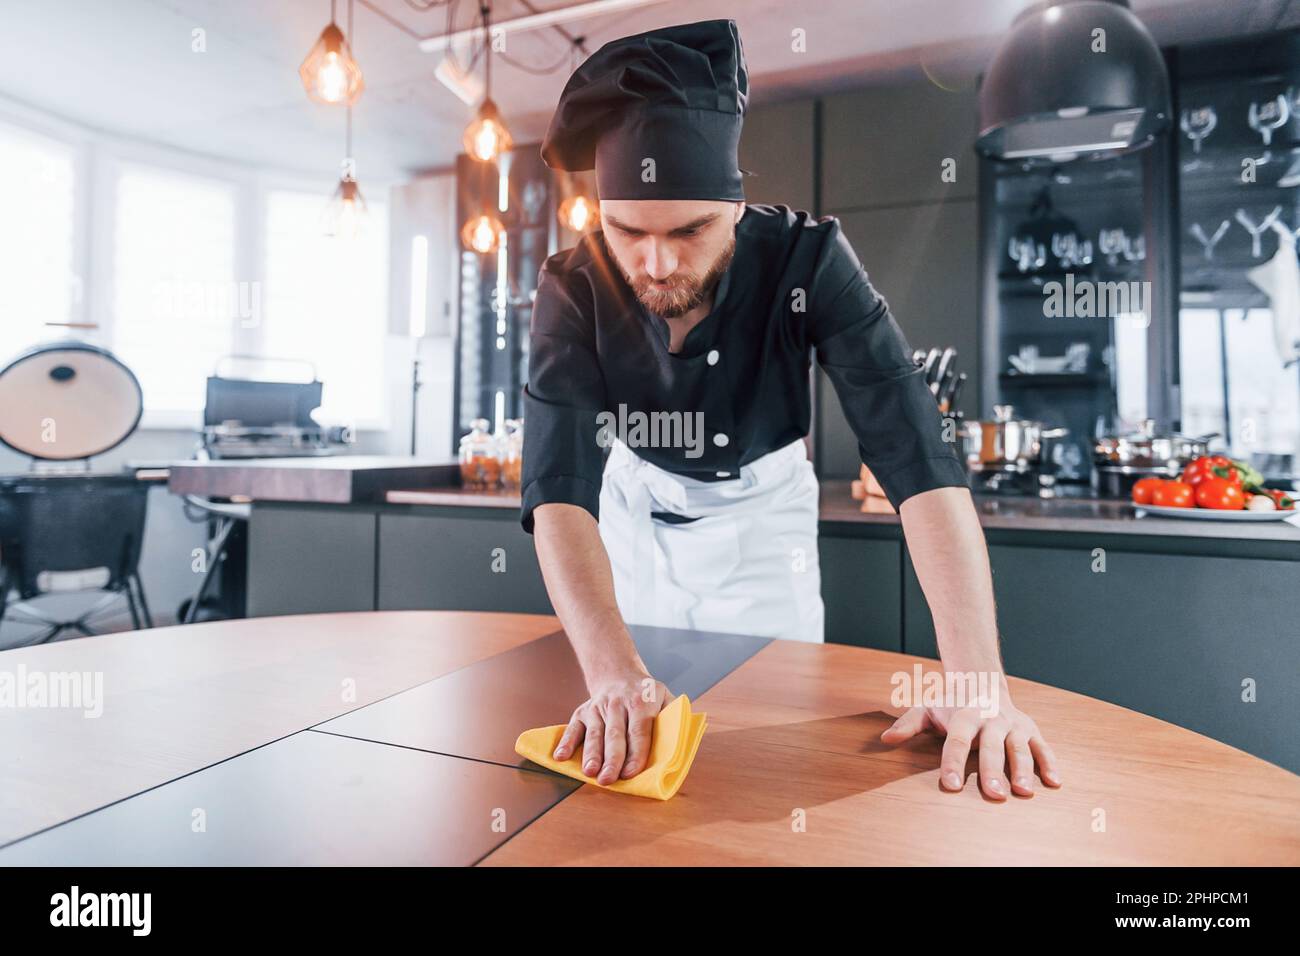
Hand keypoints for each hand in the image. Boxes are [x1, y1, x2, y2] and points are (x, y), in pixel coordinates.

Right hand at [552, 671, 672, 784]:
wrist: (618, 673)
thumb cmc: (646, 694)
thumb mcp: (666, 697)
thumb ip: (675, 718)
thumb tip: (679, 745)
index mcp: (642, 702)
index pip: (639, 731)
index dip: (635, 754)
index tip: (631, 773)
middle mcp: (618, 703)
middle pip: (615, 734)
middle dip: (611, 759)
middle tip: (608, 779)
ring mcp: (598, 707)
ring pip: (595, 733)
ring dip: (591, 754)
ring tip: (589, 772)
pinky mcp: (583, 711)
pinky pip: (573, 727)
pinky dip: (566, 742)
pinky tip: (561, 757)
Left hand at [881, 695, 1060, 799]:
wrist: (981, 682)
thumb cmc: (951, 705)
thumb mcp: (927, 710)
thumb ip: (907, 724)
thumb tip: (885, 739)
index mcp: (965, 715)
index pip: (956, 740)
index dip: (953, 763)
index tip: (950, 785)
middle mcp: (992, 719)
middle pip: (991, 746)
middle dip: (992, 771)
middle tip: (992, 795)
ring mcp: (1013, 725)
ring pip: (1019, 748)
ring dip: (1022, 770)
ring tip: (1023, 792)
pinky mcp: (1031, 731)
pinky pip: (1044, 748)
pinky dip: (1050, 764)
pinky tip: (1054, 783)